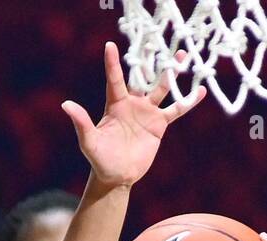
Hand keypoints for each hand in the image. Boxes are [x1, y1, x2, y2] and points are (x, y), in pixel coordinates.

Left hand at [61, 42, 204, 188]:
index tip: (110, 46)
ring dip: (171, 72)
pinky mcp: (159, 125)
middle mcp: (132, 103)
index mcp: (115, 104)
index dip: (112, 64)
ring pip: (161, 88)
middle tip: (154, 39)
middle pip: (142, 77)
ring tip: (181, 55)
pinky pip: (176, 110)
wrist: (117, 176)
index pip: (114, 79)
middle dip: (148, 59)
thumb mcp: (89, 141)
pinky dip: (188, 101)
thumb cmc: (100, 159)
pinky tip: (200, 91)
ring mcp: (147, 112)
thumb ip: (81, 122)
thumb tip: (66, 104)